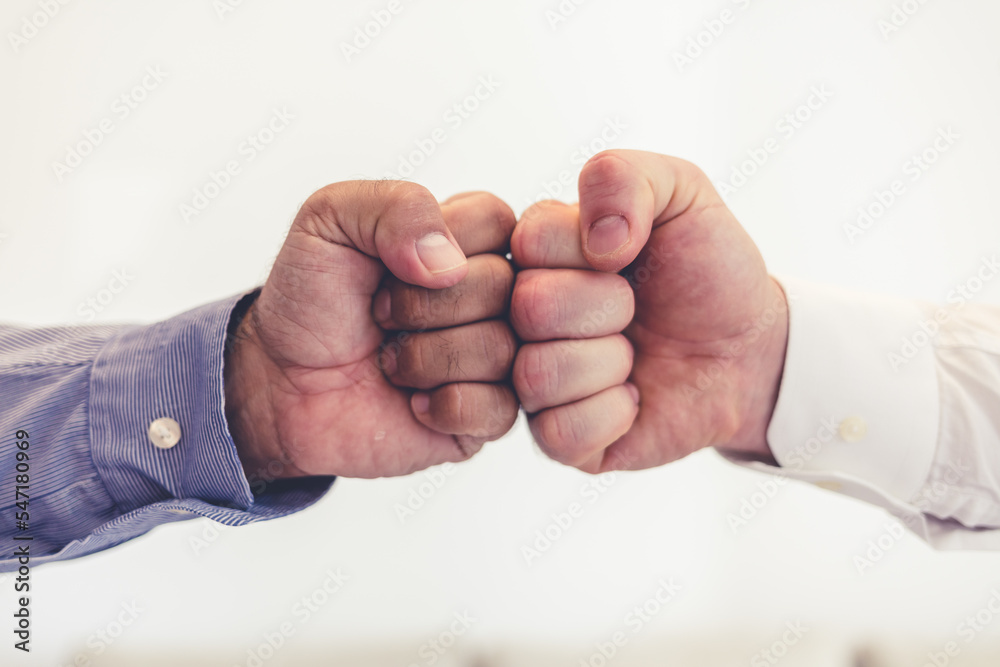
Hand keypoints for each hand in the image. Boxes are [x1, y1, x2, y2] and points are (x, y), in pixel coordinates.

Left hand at [224, 182, 518, 481]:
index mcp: (465, 240)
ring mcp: (496, 357)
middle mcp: (492, 296)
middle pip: (504, 287)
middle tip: (381, 317)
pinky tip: (413, 402)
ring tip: (391, 362)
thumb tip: (450, 263)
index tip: (389, 266)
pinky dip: (444, 405)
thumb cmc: (312, 303)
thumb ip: (395, 206)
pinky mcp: (488, 415)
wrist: (282, 385)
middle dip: (421, 307)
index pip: (496, 220)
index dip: (435, 245)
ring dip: (424, 359)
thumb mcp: (329, 221)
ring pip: (501, 349)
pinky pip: (499, 407)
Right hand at [510, 150, 787, 472]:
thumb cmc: (706, 269)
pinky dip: (613, 414)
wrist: (749, 347)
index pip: (529, 240)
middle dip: (608, 306)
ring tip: (633, 355)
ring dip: (609, 363)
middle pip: (528, 308)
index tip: (625, 257)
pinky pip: (560, 433)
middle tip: (634, 310)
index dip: (592, 250)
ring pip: (537, 374)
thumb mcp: (680, 192)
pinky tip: (632, 399)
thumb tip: (596, 240)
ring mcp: (534, 382)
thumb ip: (623, 177)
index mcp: (534, 256)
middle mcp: (519, 319)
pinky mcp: (559, 439)